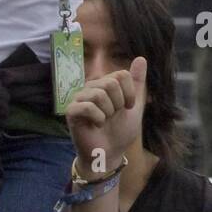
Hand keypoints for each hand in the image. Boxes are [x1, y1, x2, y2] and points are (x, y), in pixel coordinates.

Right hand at [66, 56, 146, 171]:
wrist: (110, 154)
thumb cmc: (120, 131)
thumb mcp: (135, 106)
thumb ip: (137, 83)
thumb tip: (141, 58)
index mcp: (105, 84)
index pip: (121, 75)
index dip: (129, 94)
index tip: (127, 108)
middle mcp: (91, 87)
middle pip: (111, 83)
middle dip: (118, 104)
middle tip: (113, 116)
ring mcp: (79, 98)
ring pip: (99, 94)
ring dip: (108, 113)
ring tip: (104, 121)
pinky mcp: (71, 111)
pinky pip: (87, 107)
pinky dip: (98, 118)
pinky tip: (96, 125)